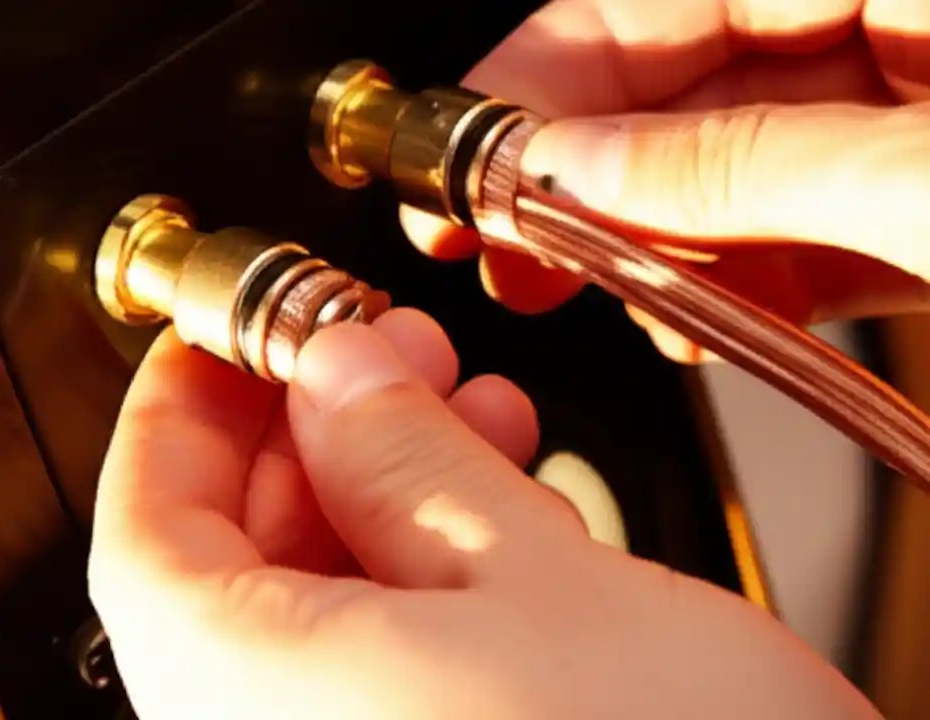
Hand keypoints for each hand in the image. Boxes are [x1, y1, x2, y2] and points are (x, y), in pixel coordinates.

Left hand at [88, 309, 874, 718]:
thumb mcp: (535, 581)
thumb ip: (410, 460)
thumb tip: (338, 369)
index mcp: (245, 697)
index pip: (140, 525)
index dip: (177, 410)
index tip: (226, 334)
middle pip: (230, 559)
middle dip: (311, 432)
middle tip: (376, 350)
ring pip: (315, 608)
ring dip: (385, 491)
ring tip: (465, 410)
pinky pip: (378, 666)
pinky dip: (425, 578)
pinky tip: (501, 510)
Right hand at [403, 0, 929, 362]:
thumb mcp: (920, 185)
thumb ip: (736, 170)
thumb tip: (568, 169)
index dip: (549, 68)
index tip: (467, 153)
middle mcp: (903, 30)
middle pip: (694, 86)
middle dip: (595, 178)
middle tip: (502, 243)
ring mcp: (921, 129)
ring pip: (744, 172)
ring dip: (661, 250)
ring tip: (609, 299)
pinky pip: (813, 235)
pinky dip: (751, 290)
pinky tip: (708, 324)